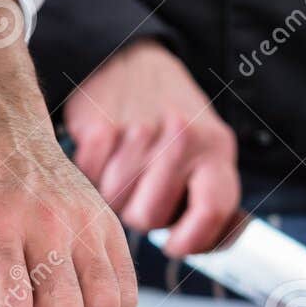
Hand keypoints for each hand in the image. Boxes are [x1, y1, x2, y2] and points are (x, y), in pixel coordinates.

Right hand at [63, 38, 238, 255]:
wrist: (131, 60)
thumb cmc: (171, 118)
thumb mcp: (205, 147)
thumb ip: (206, 194)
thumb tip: (198, 245)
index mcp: (216, 148)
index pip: (212, 211)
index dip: (189, 240)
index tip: (173, 245)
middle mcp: (182, 137)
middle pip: (149, 217)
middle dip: (141, 213)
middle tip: (142, 189)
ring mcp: (140, 131)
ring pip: (114, 202)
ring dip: (113, 193)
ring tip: (123, 165)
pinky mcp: (100, 127)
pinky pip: (89, 179)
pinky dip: (90, 173)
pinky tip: (103, 153)